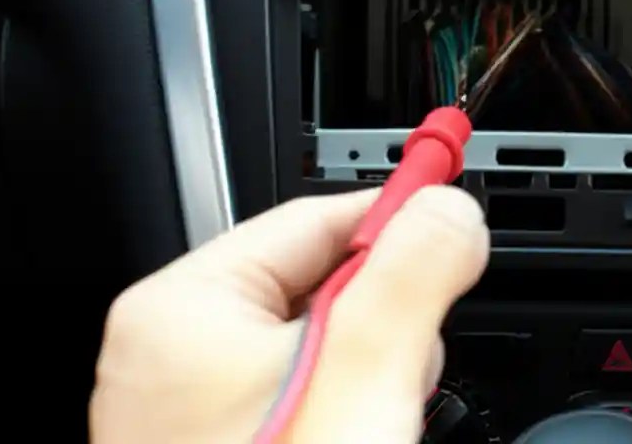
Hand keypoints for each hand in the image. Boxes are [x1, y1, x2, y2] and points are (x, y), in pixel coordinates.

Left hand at [89, 186, 489, 443]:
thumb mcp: (364, 387)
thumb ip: (413, 281)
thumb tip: (449, 211)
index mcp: (183, 310)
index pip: (317, 218)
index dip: (398, 226)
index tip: (460, 223)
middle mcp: (171, 351)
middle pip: (320, 281)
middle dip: (384, 322)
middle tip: (402, 377)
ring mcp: (188, 408)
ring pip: (319, 342)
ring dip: (372, 371)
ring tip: (373, 429)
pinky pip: (300, 393)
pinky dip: (346, 408)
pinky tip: (358, 442)